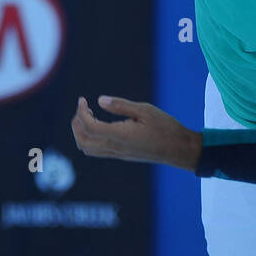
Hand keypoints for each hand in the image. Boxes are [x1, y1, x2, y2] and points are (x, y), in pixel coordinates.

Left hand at [71, 96, 201, 170]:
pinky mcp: (121, 155)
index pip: (90, 127)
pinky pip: (96, 150)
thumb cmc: (165, 127)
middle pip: (83, 141)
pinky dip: (89, 138)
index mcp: (121, 136)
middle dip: (76, 124)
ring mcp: (118, 154)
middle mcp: (116, 148)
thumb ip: (121, 106)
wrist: (179, 150)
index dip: (81, 113)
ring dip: (80, 132)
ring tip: (88, 114)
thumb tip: (100, 100)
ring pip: (87, 148)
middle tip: (82, 107)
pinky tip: (99, 124)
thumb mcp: (145, 110)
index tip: (83, 99)